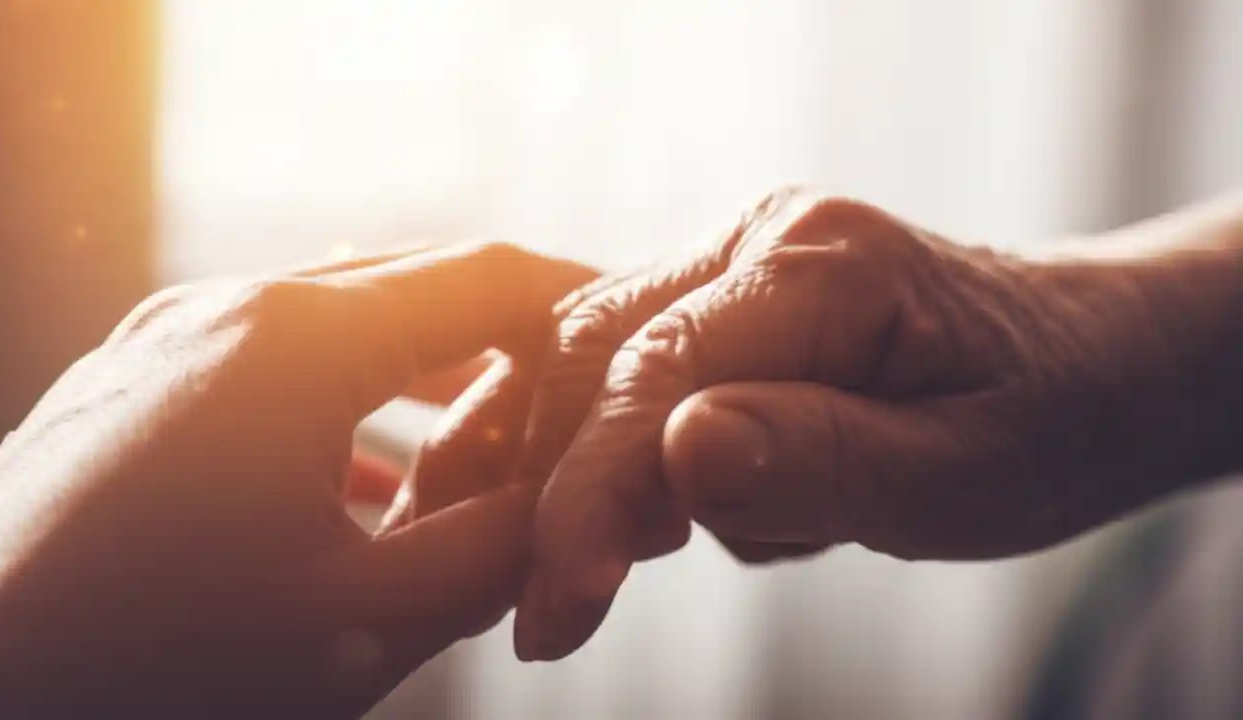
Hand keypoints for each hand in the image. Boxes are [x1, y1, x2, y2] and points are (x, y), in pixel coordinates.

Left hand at [0, 243, 592, 716]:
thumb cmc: (151, 670)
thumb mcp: (363, 619)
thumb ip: (496, 550)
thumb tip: (579, 504)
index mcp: (294, 341)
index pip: (482, 276)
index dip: (572, 302)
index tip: (626, 340)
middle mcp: (223, 309)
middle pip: (411, 284)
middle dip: (500, 343)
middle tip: (566, 405)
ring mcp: (160, 339)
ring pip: (337, 322)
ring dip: (419, 376)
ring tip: (477, 454)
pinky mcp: (125, 385)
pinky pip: (266, 362)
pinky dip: (342, 404)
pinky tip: (368, 486)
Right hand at [505, 189, 1242, 659]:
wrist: (1088, 364)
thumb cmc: (1048, 419)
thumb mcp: (966, 474)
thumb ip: (825, 459)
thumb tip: (681, 450)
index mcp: (825, 261)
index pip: (659, 371)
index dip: (590, 492)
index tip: (557, 607)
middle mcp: (760, 234)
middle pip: (596, 352)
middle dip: (565, 487)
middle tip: (560, 615)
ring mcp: (734, 258)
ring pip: (596, 361)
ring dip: (592, 471)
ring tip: (652, 559)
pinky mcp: (723, 297)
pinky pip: (631, 368)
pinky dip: (625, 454)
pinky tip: (695, 510)